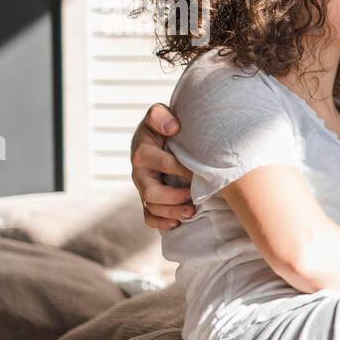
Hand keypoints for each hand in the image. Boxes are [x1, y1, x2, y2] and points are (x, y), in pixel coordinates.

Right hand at [131, 103, 194, 231]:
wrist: (163, 137)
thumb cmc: (164, 125)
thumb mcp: (159, 115)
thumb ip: (160, 116)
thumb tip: (172, 127)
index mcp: (143, 152)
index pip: (160, 163)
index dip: (180, 170)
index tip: (199, 172)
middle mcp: (140, 173)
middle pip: (151, 192)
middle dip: (174, 198)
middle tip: (195, 197)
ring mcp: (143, 188)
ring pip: (151, 208)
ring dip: (172, 212)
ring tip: (192, 212)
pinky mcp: (148, 199)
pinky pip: (149, 218)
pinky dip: (162, 223)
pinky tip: (178, 224)